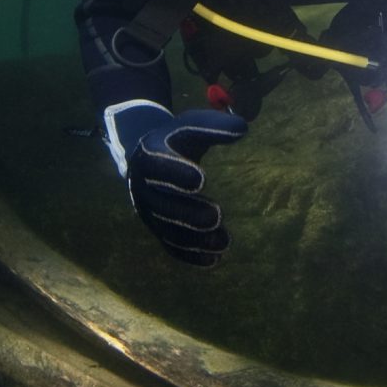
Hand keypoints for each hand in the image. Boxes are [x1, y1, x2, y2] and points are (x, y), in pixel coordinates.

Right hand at [103, 100, 248, 266]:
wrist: (147, 157)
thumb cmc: (174, 140)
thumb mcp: (189, 125)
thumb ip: (213, 127)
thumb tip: (242, 128)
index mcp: (150, 155)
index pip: (159, 166)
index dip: (177, 174)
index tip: (202, 179)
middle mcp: (144, 186)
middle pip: (163, 204)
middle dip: (189, 213)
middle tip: (217, 216)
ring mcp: (149, 211)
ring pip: (168, 229)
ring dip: (194, 239)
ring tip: (223, 242)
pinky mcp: (157, 228)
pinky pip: (171, 245)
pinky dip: (190, 255)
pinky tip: (214, 260)